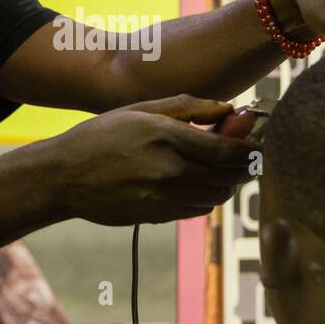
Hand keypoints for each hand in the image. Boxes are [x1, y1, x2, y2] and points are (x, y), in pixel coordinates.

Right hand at [47, 94, 257, 225]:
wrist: (64, 177)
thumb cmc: (101, 136)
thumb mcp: (141, 109)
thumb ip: (189, 107)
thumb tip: (229, 109)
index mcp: (167, 137)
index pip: (229, 150)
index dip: (252, 149)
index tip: (261, 143)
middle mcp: (170, 170)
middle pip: (229, 176)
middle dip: (245, 166)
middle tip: (250, 155)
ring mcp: (164, 198)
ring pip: (217, 195)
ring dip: (228, 183)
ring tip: (224, 168)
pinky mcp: (158, 216)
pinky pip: (199, 209)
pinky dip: (208, 197)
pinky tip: (200, 183)